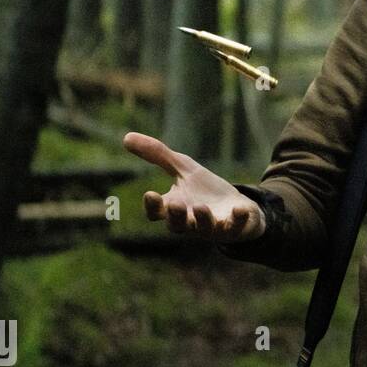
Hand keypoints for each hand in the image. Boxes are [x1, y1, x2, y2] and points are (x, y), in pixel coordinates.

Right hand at [121, 131, 265, 241]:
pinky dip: (238, 220)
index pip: (157, 212)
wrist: (238, 206)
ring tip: (202, 207)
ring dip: (203, 219)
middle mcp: (191, 222)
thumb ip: (157, 155)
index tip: (150, 194)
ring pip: (204, 229)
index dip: (153, 206)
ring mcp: (214, 227)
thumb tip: (126, 137)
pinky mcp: (236, 228)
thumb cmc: (206, 190)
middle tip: (176, 204)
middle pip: (177, 225)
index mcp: (175, 208)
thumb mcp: (184, 168)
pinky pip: (237, 227)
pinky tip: (240, 209)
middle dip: (176, 216)